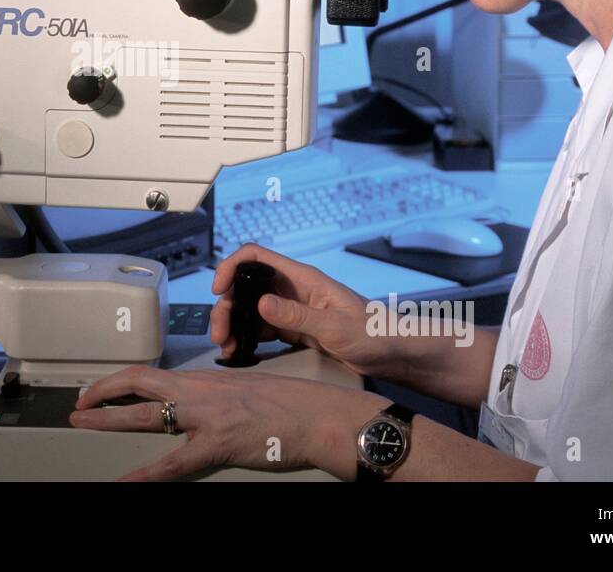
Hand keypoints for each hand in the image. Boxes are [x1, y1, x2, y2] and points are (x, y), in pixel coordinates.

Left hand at [69, 364, 389, 480]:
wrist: (318, 415)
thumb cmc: (291, 404)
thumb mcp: (246, 388)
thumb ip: (217, 395)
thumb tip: (197, 405)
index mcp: (206, 378)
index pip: (151, 372)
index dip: (118, 379)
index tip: (98, 388)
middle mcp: (200, 391)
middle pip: (138, 383)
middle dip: (101, 392)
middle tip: (77, 404)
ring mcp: (207, 417)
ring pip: (146, 415)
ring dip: (108, 420)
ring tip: (82, 424)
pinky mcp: (219, 444)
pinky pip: (174, 462)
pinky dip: (146, 474)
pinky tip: (127, 481)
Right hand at [211, 243, 399, 378]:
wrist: (393, 354)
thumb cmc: (373, 333)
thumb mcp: (334, 327)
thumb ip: (297, 316)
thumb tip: (260, 303)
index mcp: (302, 278)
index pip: (257, 258)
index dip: (232, 267)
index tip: (219, 290)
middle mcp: (292, 290)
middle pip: (246, 286)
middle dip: (227, 306)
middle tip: (219, 334)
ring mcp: (292, 309)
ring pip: (250, 309)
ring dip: (234, 324)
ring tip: (225, 347)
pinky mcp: (294, 329)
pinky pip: (262, 328)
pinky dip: (246, 338)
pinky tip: (239, 351)